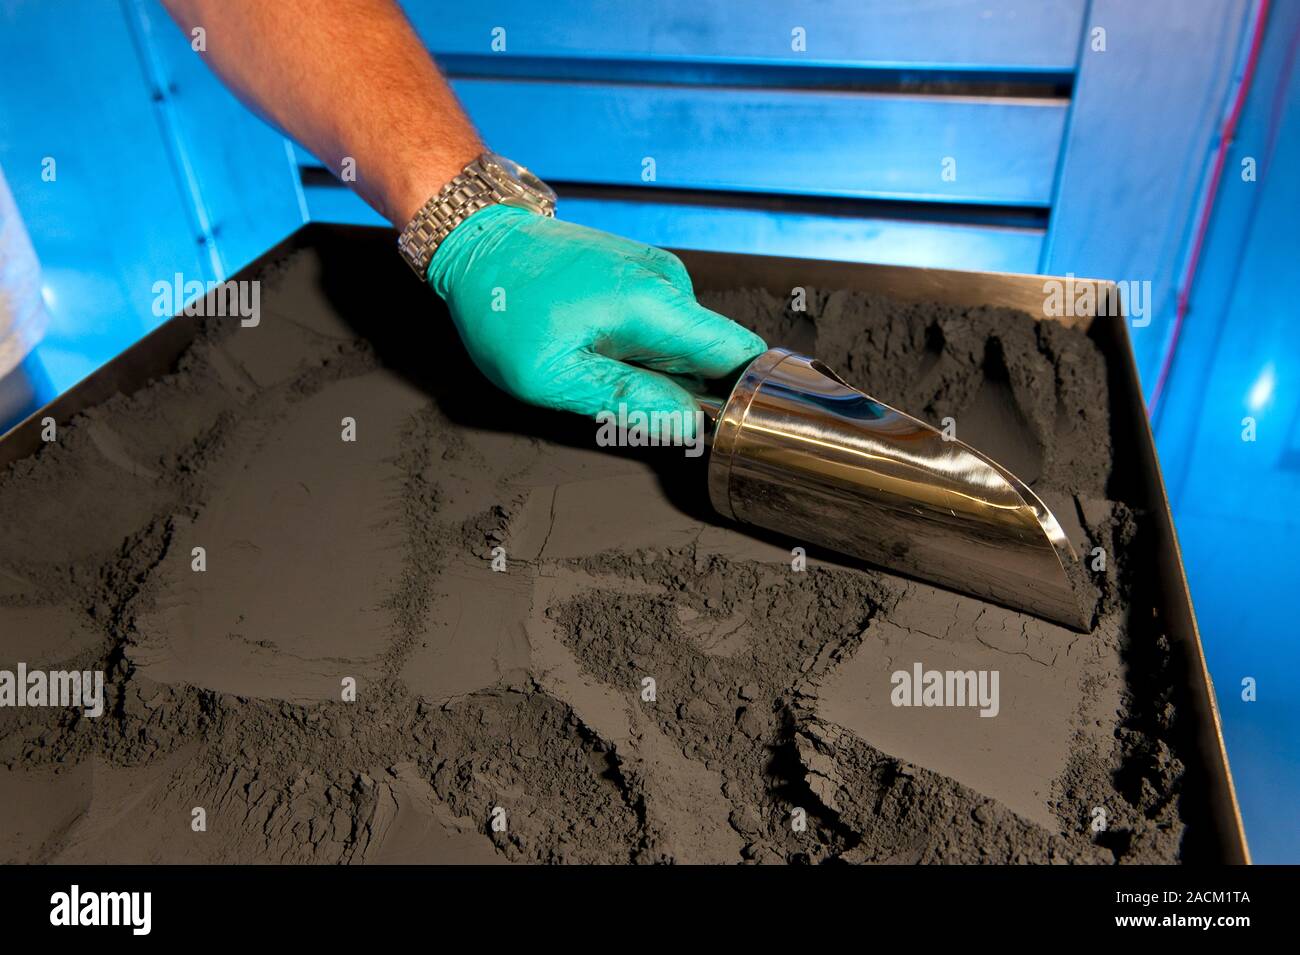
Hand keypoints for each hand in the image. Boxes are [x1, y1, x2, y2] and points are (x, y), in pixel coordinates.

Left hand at [426, 205, 766, 437]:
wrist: (478, 242)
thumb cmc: (506, 306)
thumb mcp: (554, 376)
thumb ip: (628, 403)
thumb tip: (688, 426)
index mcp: (658, 306)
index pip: (742, 355)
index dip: (742, 397)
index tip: (720, 427)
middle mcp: (670, 284)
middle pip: (716, 356)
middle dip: (689, 392)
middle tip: (630, 404)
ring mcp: (658, 276)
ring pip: (687, 346)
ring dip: (660, 372)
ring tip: (602, 368)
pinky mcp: (645, 276)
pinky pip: (666, 327)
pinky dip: (644, 351)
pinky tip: (602, 347)